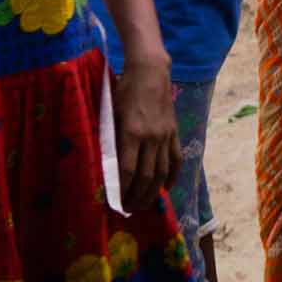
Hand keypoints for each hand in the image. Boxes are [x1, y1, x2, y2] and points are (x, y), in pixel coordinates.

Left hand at [114, 59, 179, 199]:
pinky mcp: (174, 132)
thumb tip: (104, 164)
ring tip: (145, 203)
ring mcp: (165, 136)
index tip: (116, 202)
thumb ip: (111, 138)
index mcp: (132, 132)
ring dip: (154, 191)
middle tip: (129, 209)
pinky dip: (172, 176)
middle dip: (138, 196)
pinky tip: (167, 188)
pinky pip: (176, 159)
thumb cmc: (124, 90)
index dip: (122, 189)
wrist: (150, 72)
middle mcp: (151, 137)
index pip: (128, 170)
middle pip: (147, 176)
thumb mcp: (112, 113)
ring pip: (162, 171)